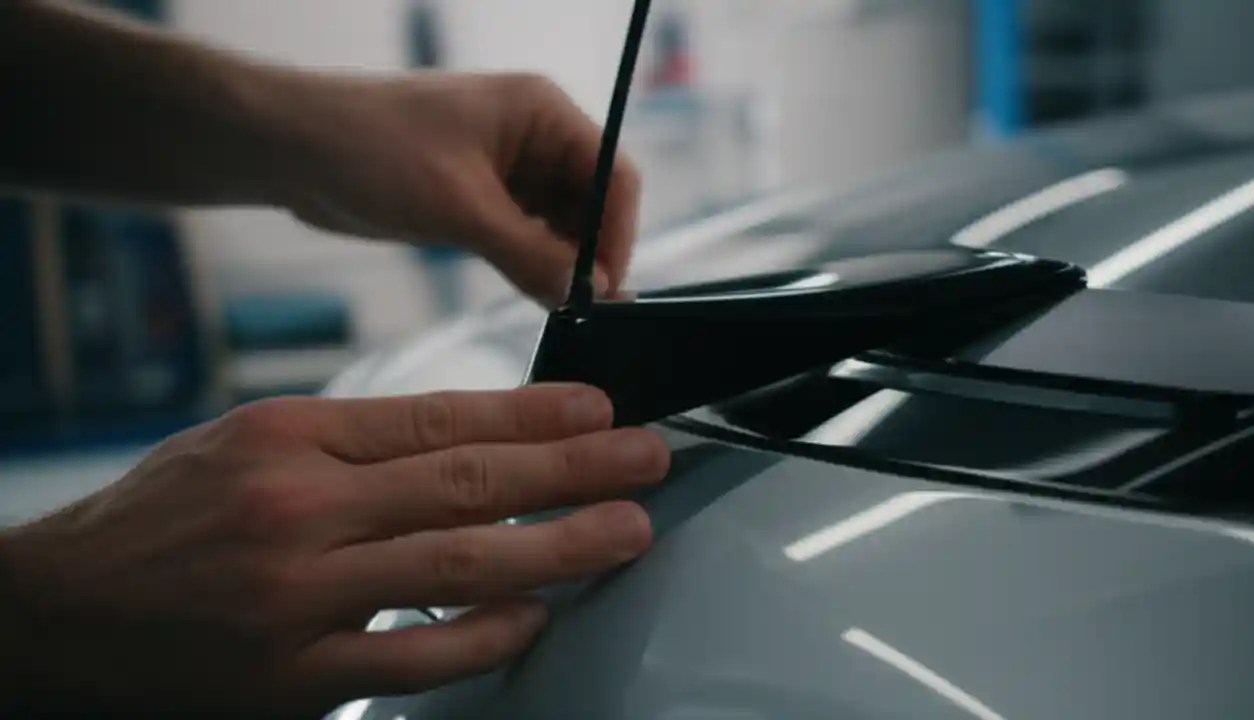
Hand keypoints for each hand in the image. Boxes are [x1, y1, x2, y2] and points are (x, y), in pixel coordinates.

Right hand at [0, 385, 668, 717]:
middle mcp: (299, 510)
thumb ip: (357, 444)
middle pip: (466, 481)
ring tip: (627, 529)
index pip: (437, 416)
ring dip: (557, 545)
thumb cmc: (163, 518)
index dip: (531, 411)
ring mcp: (299, 597)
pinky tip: (538, 616)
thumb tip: (475, 446)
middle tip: (646, 458)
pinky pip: (413, 658)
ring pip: (457, 564)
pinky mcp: (295, 677)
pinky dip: (484, 637)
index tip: (598, 408)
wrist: (61, 615)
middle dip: (573, 467)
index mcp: (290, 438)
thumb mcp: (250, 443)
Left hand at [268, 71, 640, 306]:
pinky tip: (533, 294)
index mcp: (542, 113)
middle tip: (585, 311)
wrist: (291, 148)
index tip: (608, 291)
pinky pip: (527, 236)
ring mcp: (508, 169)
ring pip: (562, 225)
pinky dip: (533, 265)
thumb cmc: (372, 151)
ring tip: (559, 308)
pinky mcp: (480, 198)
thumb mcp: (460, 208)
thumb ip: (531, 254)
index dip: (620, 234)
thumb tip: (588, 295)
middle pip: (595, 202)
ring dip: (563, 264)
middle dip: (592, 254)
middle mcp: (535, 137)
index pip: (615, 175)